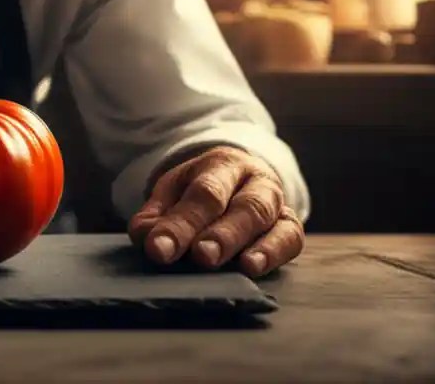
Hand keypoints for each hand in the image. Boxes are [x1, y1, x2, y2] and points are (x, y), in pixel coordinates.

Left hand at [126, 146, 303, 276]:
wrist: (239, 177)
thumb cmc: (200, 188)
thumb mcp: (174, 192)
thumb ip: (157, 214)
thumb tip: (145, 237)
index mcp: (220, 165)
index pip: (202, 193)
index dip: (180, 224)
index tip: (158, 249)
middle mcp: (253, 180)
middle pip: (241, 205)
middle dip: (222, 234)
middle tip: (203, 256)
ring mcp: (275, 202)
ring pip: (266, 219)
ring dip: (253, 245)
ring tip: (243, 267)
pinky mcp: (289, 225)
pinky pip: (290, 238)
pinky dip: (275, 253)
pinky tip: (256, 269)